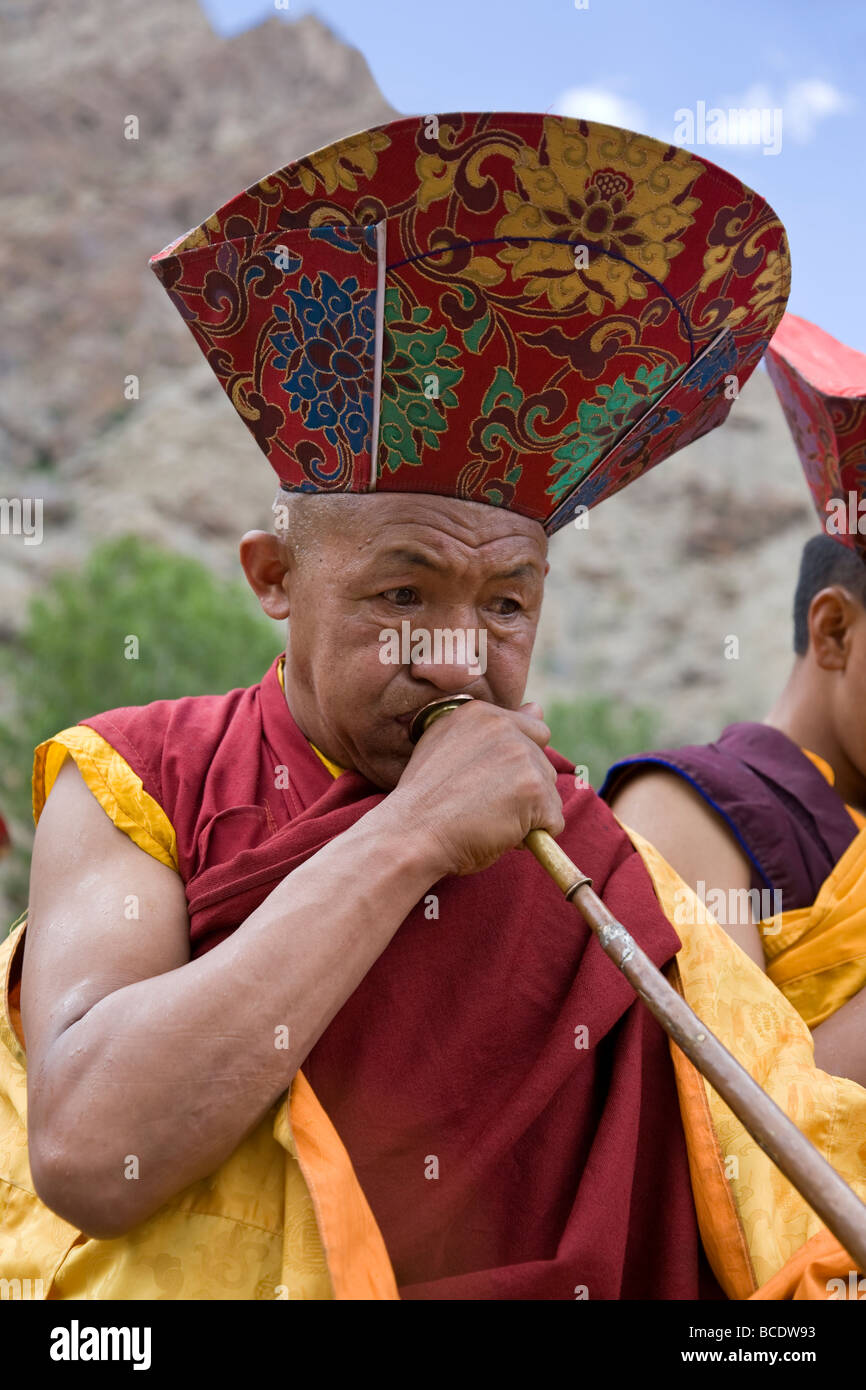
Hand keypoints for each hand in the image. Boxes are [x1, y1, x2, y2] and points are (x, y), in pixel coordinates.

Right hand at [386, 699, 564, 876]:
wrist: (410, 835)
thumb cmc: (424, 802)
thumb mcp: (449, 750)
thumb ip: (492, 732)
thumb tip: (538, 707)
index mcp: (479, 713)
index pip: (528, 731)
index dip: (514, 764)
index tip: (487, 782)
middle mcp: (502, 726)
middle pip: (542, 762)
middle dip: (523, 789)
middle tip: (481, 806)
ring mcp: (521, 755)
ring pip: (550, 792)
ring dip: (528, 813)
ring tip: (487, 820)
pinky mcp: (534, 789)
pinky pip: (554, 820)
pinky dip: (535, 836)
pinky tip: (501, 834)